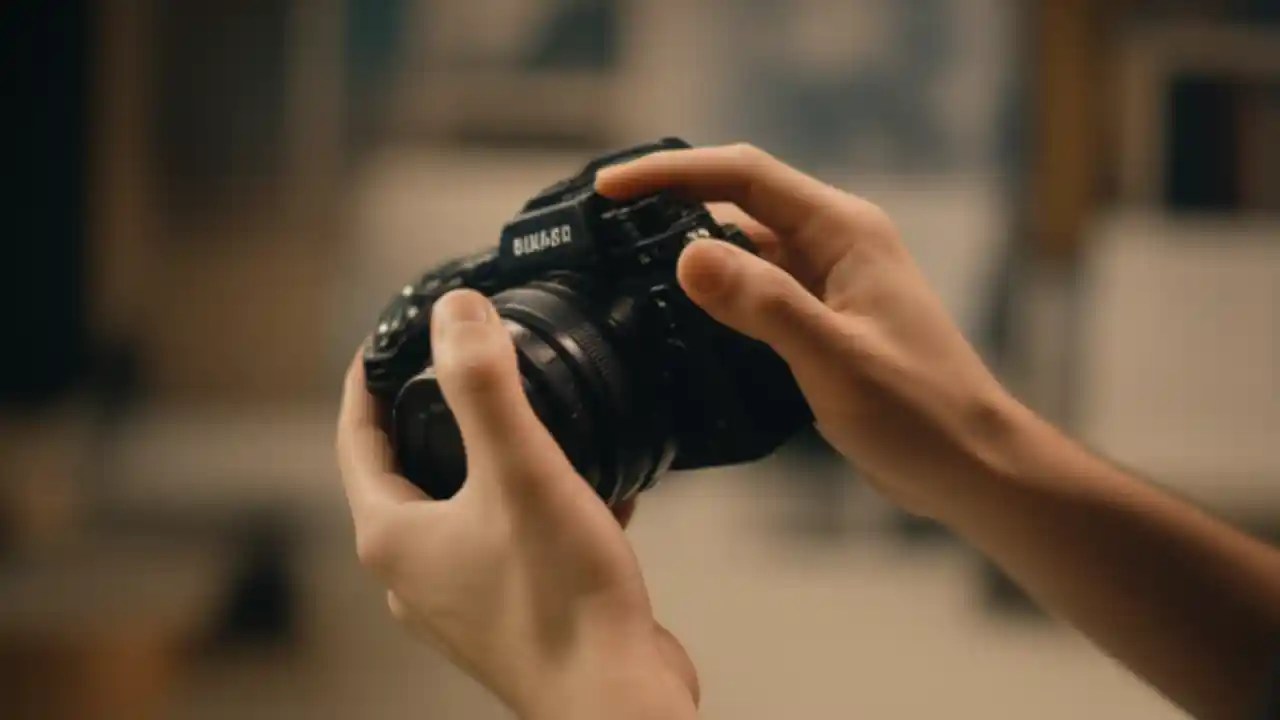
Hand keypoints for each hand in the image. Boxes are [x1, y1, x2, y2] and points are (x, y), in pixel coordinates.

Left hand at [336, 290, 697, 718]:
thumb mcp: (521, 471)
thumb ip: (484, 385)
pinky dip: (536, 502)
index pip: (357, 437)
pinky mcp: (512, 611)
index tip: (389, 335)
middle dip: (431, 411)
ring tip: (531, 415)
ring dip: (490, 457)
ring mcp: (462, 597)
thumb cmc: (562, 600)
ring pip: (464, 505)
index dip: (369, 379)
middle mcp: (414, 572)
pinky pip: (511, 537)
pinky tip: (594, 483)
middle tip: (460, 362)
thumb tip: (455, 311)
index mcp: (393, 536)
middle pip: (406, 470)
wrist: (616, 699)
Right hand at [597, 144, 1013, 519]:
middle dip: (670, 205)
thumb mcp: (836, 359)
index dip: (672, 173)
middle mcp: (834, 245)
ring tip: (621, 268)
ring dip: (688, 255)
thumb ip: (764, 305)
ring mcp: (827, 284)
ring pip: (743, 251)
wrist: (971, 466)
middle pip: (737, 204)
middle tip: (601, 229)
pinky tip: (676, 320)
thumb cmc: (921, 414)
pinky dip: (713, 298)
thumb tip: (686, 256)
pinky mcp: (820, 322)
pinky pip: (755, 294)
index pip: (744, 176)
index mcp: (845, 231)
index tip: (610, 190)